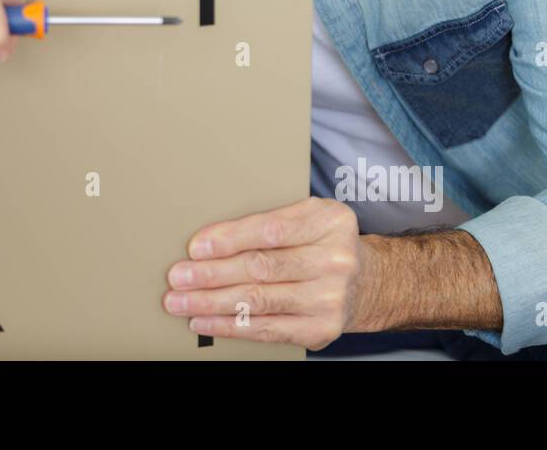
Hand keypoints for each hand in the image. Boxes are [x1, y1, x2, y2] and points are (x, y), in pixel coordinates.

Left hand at [162, 197, 371, 349]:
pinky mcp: (321, 329)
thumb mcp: (308, 216)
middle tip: (177, 277)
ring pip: (259, 301)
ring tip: (180, 301)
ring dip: (212, 303)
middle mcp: (335, 260)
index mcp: (330, 221)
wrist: (369, 282)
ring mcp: (330, 298)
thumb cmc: (324, 242)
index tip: (196, 247)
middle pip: (261, 268)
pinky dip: (230, 326)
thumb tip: (208, 239)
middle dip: (212, 274)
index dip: (230, 239)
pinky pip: (266, 329)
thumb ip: (269, 221)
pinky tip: (204, 320)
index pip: (271, 230)